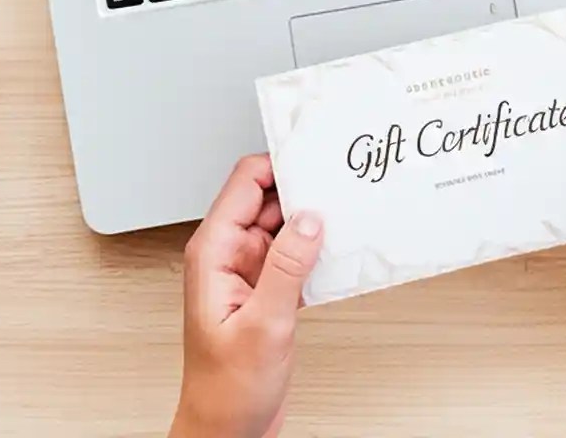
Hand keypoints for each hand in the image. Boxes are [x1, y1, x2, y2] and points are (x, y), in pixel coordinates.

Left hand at [170, 156, 323, 437]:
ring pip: (288, 225)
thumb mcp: (264, 324)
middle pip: (270, 198)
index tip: (315, 155)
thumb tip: (309, 220)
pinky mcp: (270, 290)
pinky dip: (320, 251)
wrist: (228, 431)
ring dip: (316, 222)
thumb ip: (287, 266)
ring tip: (351, 215)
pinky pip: (298, 254)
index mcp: (214, 253)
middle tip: (344, 184)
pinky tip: (342, 254)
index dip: (281, 164)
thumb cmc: (226, 390)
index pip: (246, 183)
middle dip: (306, 190)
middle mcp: (230, 256)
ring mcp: (251, 272)